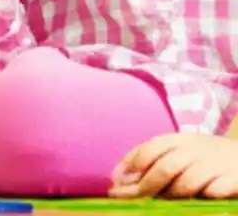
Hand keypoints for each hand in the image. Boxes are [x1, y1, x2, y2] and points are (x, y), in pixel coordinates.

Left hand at [110, 133, 237, 198]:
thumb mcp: (176, 150)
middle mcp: (197, 149)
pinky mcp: (234, 180)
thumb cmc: (203, 158)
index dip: (133, 164)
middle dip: (145, 188)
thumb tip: (117, 178)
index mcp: (180, 140)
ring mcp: (216, 165)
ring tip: (164, 202)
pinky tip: (197, 201)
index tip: (118, 182)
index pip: (152, 148)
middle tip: (132, 200)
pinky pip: (213, 192)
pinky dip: (203, 197)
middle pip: (166, 168)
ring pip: (187, 184)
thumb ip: (147, 158)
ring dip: (171, 196)